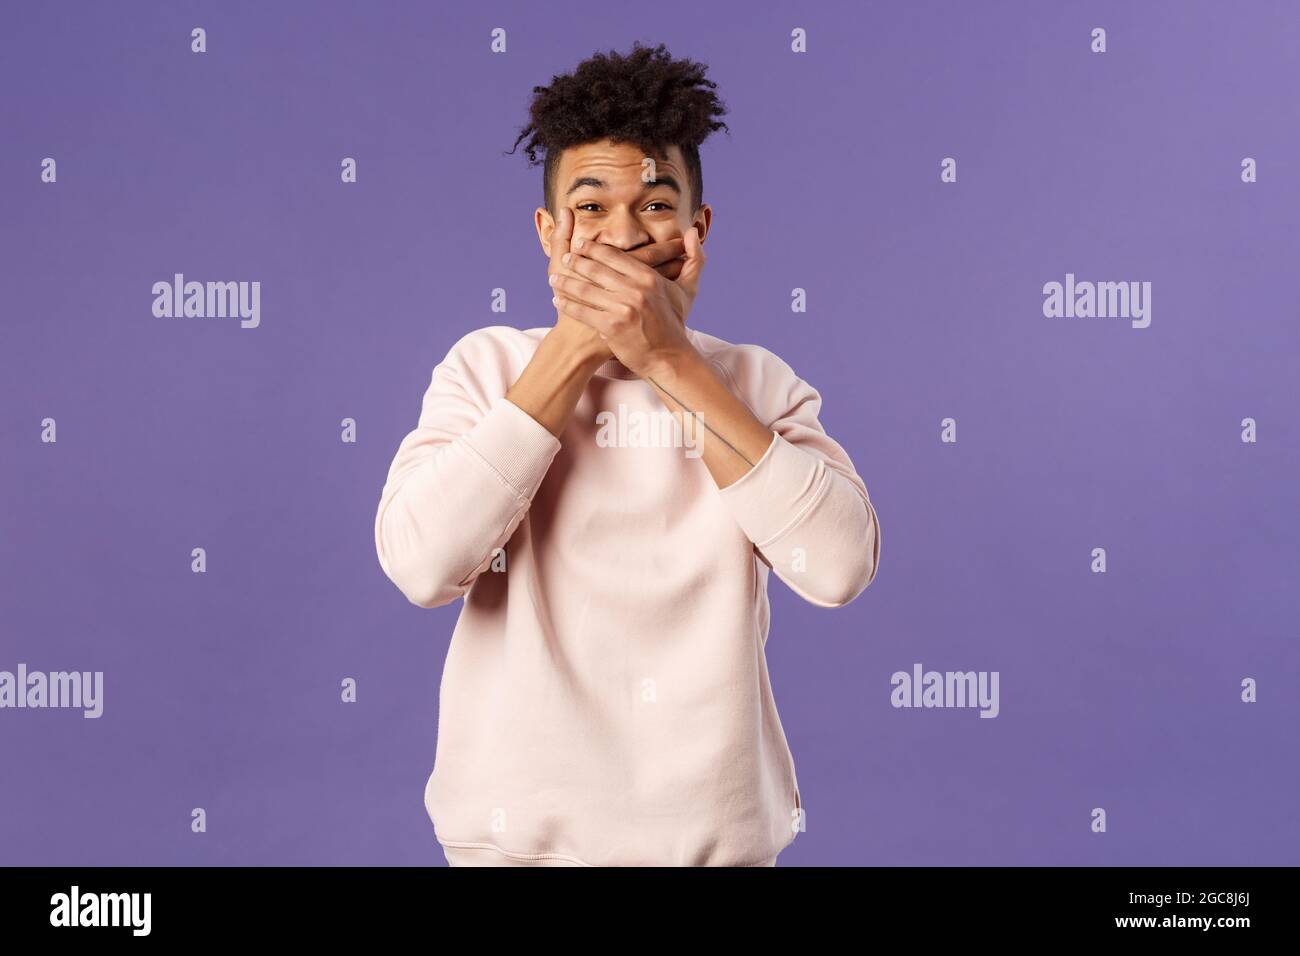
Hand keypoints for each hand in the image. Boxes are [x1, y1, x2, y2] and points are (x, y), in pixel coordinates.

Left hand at [549, 227, 705, 379]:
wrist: (669, 358)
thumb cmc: (675, 324)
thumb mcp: (687, 290)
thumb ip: (694, 259)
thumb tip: (692, 232)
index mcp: (649, 278)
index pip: (615, 256)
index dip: (594, 248)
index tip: (580, 244)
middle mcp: (635, 290)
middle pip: (597, 270)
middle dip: (576, 262)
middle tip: (564, 258)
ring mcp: (623, 308)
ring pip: (586, 289)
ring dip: (566, 282)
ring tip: (554, 278)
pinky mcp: (612, 327)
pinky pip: (583, 311)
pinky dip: (568, 304)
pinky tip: (558, 299)